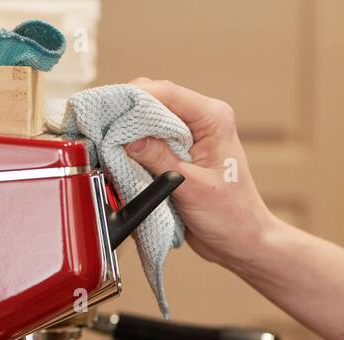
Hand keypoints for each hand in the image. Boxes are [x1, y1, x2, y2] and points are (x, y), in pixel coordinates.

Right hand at [124, 78, 278, 269]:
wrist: (240, 241)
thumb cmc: (231, 216)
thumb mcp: (191, 187)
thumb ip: (158, 159)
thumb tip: (126, 137)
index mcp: (212, 118)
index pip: (166, 93)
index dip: (133, 98)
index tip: (107, 111)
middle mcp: (201, 121)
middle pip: (154, 101)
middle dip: (127, 115)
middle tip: (103, 132)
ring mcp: (189, 137)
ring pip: (148, 122)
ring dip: (129, 134)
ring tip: (109, 146)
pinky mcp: (179, 154)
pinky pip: (150, 143)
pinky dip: (135, 150)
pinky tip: (122, 159)